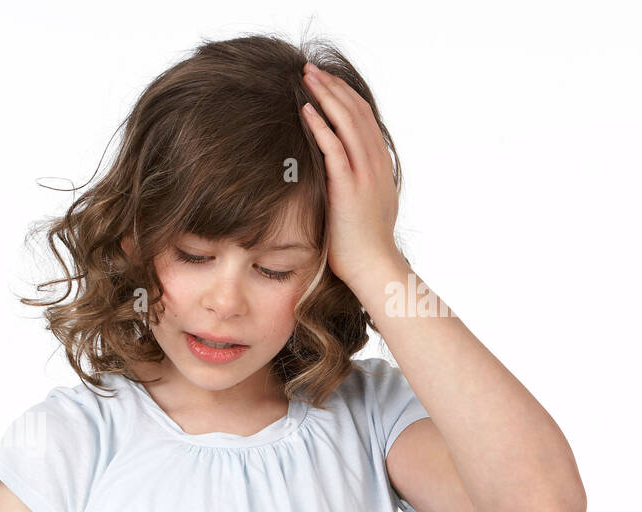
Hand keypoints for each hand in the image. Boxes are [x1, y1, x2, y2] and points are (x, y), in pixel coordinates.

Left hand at [300, 62, 404, 287]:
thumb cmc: (361, 243)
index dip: (345, 96)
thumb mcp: (364, 204)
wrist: (373, 266)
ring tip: (307, 80)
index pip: (363, 119)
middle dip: (333, 88)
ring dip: (326, 97)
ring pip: (347, 123)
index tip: (326, 82)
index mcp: (379, 164)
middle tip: (311, 71)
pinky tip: (306, 111)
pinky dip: (321, 126)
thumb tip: (342, 176)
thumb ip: (357, 183)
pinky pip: (334, 148)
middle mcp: (375, 163)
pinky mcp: (349, 187)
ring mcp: (364, 173)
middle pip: (355, 113)